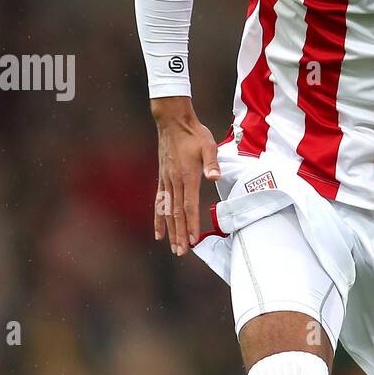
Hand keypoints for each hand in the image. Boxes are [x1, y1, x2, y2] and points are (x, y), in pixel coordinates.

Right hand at [151, 96, 219, 254]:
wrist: (173, 122)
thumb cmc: (194, 134)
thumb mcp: (208, 145)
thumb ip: (211, 163)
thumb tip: (215, 177)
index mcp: (187, 176)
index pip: (189, 205)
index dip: (191, 224)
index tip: (192, 240)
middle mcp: (174, 182)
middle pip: (177, 213)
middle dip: (179, 234)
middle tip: (182, 252)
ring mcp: (166, 181)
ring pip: (167, 211)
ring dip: (170, 231)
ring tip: (173, 248)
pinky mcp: (162, 179)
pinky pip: (159, 203)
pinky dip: (159, 219)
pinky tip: (159, 232)